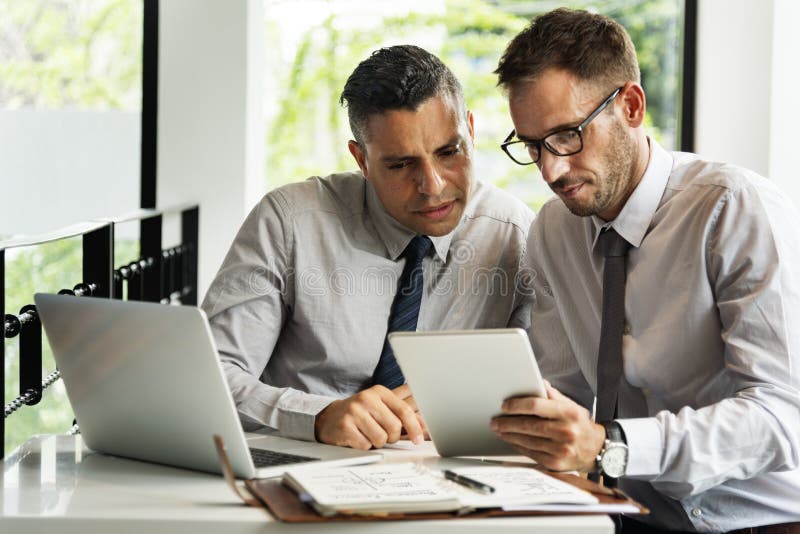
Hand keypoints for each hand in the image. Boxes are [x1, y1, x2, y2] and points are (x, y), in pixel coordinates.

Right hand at [314, 385, 423, 449]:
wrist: (329, 419)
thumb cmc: (360, 414)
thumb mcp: (381, 409)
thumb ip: (402, 415)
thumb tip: (423, 425)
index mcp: (379, 392)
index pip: (404, 410)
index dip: (414, 427)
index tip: (418, 440)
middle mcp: (366, 398)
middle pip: (394, 427)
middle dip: (391, 437)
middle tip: (382, 434)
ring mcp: (354, 412)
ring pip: (381, 438)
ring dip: (377, 442)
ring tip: (367, 434)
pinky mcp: (345, 427)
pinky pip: (366, 445)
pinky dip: (364, 446)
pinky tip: (357, 437)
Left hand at [490, 381, 605, 471]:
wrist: (596, 449)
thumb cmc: (580, 424)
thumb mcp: (572, 405)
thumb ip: (553, 395)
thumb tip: (538, 382)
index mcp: (569, 413)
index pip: (536, 405)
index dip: (517, 405)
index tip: (505, 406)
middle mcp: (566, 431)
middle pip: (528, 425)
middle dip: (507, 422)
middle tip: (495, 420)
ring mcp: (561, 449)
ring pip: (527, 440)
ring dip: (509, 434)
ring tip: (499, 429)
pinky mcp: (555, 463)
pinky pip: (530, 453)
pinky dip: (518, 446)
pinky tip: (511, 440)